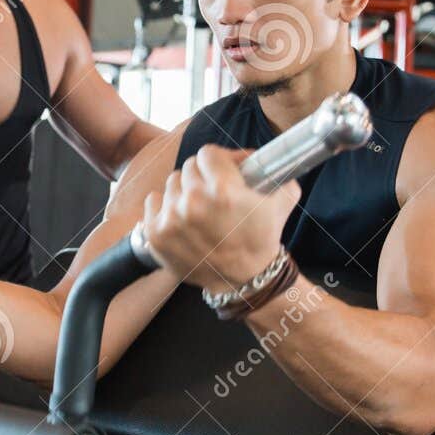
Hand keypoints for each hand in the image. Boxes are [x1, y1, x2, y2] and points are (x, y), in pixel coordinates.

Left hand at [141, 145, 298, 293]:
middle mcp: (194, 202)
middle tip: (212, 192)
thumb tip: (251, 154)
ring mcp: (171, 219)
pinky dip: (164, 206)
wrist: (244, 280)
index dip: (218, 161)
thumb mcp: (281, 200)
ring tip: (199, 209)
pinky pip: (153, 200)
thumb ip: (271, 170)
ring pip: (172, 183)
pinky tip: (181, 218)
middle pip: (188, 168)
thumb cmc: (262, 240)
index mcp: (223, 189)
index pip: (208, 154)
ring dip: (184, 192)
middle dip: (202, 177)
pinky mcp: (156, 233)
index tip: (222, 171)